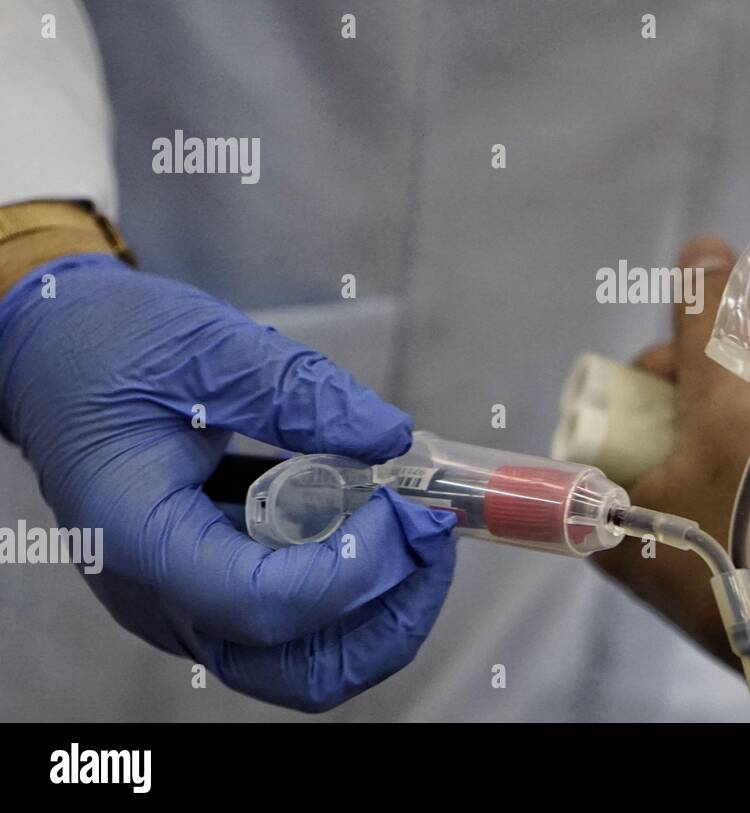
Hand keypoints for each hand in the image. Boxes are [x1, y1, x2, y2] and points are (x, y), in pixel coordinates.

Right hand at [0, 253, 456, 712]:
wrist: (53, 357)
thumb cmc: (109, 347)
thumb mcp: (207, 346)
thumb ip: (300, 393)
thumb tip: (391, 437)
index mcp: (142, 538)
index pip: (266, 603)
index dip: (355, 565)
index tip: (403, 503)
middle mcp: (163, 598)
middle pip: (301, 669)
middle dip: (390, 610)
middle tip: (431, 530)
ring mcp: (189, 603)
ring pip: (307, 662)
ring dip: (382, 607)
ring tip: (415, 527)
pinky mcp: (213, 588)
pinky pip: (298, 623)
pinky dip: (354, 587)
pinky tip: (377, 521)